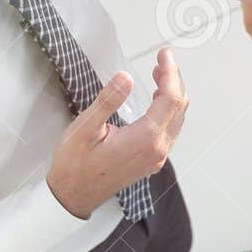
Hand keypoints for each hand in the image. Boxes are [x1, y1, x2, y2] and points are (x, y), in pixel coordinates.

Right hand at [46, 48, 188, 217]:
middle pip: (179, 107)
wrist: (72, 196)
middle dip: (174, 79)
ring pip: (177, 119)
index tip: (163, 54)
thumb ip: (108, 101)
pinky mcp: (151, 160)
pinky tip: (156, 100)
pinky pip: (170, 130)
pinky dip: (168, 109)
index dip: (170, 72)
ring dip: (172, 94)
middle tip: (162, 59)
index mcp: (145, 140)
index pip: (171, 99)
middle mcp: (157, 150)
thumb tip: (126, 77)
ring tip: (159, 73)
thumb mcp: (86, 128)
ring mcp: (156, 157)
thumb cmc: (75, 165)